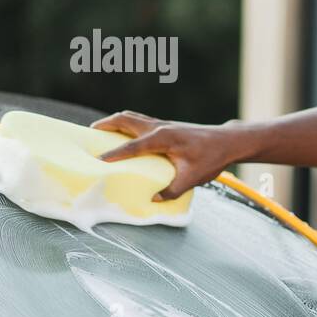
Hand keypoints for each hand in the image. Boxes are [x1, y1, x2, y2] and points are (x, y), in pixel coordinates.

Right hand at [90, 110, 249, 200]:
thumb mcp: (193, 178)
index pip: (133, 145)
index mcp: (164, 137)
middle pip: (124, 120)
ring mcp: (162, 124)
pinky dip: (125, 125)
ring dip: (113, 123)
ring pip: (130, 117)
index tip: (98, 160)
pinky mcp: (165, 126)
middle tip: (87, 136)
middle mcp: (159, 126)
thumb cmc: (212, 158)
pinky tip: (122, 136)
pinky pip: (138, 121)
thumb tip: (152, 199)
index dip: (115, 153)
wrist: (228, 142)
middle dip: (104, 126)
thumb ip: (172, 190)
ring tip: (98, 133)